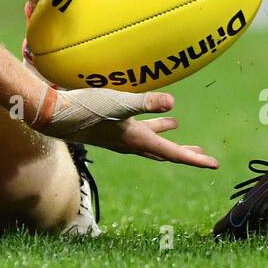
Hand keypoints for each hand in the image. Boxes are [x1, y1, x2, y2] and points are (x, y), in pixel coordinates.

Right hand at [37, 87, 217, 168]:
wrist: (53, 115)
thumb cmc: (85, 109)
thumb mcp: (118, 103)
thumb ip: (145, 102)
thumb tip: (172, 104)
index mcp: (136, 140)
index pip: (172, 152)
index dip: (194, 159)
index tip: (214, 165)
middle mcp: (129, 142)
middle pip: (163, 150)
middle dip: (183, 152)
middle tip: (202, 154)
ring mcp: (117, 136)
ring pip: (148, 140)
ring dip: (164, 135)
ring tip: (176, 127)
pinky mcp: (108, 127)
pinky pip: (134, 129)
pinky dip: (147, 123)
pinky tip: (143, 113)